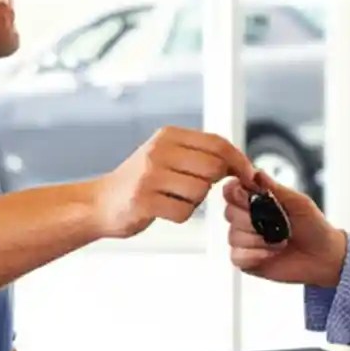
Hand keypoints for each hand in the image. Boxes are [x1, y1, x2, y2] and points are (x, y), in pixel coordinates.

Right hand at [92, 126, 257, 238]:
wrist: (100, 203)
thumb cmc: (141, 181)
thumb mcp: (166, 155)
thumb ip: (199, 154)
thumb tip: (240, 162)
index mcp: (168, 135)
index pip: (217, 143)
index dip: (238, 160)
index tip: (249, 174)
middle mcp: (158, 151)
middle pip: (213, 168)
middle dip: (213, 183)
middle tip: (196, 188)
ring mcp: (150, 176)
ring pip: (200, 191)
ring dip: (194, 201)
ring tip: (173, 197)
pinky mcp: (144, 201)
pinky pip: (184, 211)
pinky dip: (180, 215)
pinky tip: (163, 209)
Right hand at [224, 171, 347, 287]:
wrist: (324, 256)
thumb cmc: (313, 226)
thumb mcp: (298, 202)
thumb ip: (275, 189)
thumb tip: (256, 173)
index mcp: (256, 200)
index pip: (231, 190)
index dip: (235, 192)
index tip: (248, 197)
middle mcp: (246, 218)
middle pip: (230, 213)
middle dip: (253, 220)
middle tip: (276, 224)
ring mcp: (245, 240)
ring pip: (234, 236)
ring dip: (260, 240)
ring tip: (280, 241)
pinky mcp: (246, 261)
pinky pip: (237, 256)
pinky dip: (255, 255)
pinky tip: (271, 254)